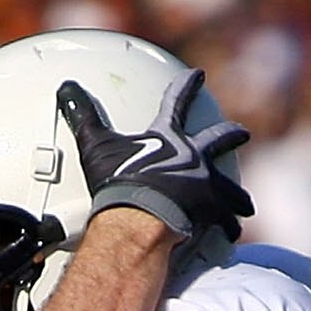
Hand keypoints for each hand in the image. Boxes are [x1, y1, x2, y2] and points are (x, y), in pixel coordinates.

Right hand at [58, 68, 252, 248]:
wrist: (140, 217)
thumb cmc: (119, 182)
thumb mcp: (96, 145)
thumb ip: (84, 117)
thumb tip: (67, 88)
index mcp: (168, 136)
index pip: (178, 102)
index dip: (187, 86)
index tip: (198, 75)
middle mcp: (194, 156)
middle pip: (219, 139)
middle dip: (231, 135)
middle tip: (243, 132)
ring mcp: (206, 184)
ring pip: (231, 188)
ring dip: (237, 197)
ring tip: (244, 206)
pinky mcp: (212, 212)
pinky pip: (226, 221)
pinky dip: (229, 228)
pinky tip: (232, 235)